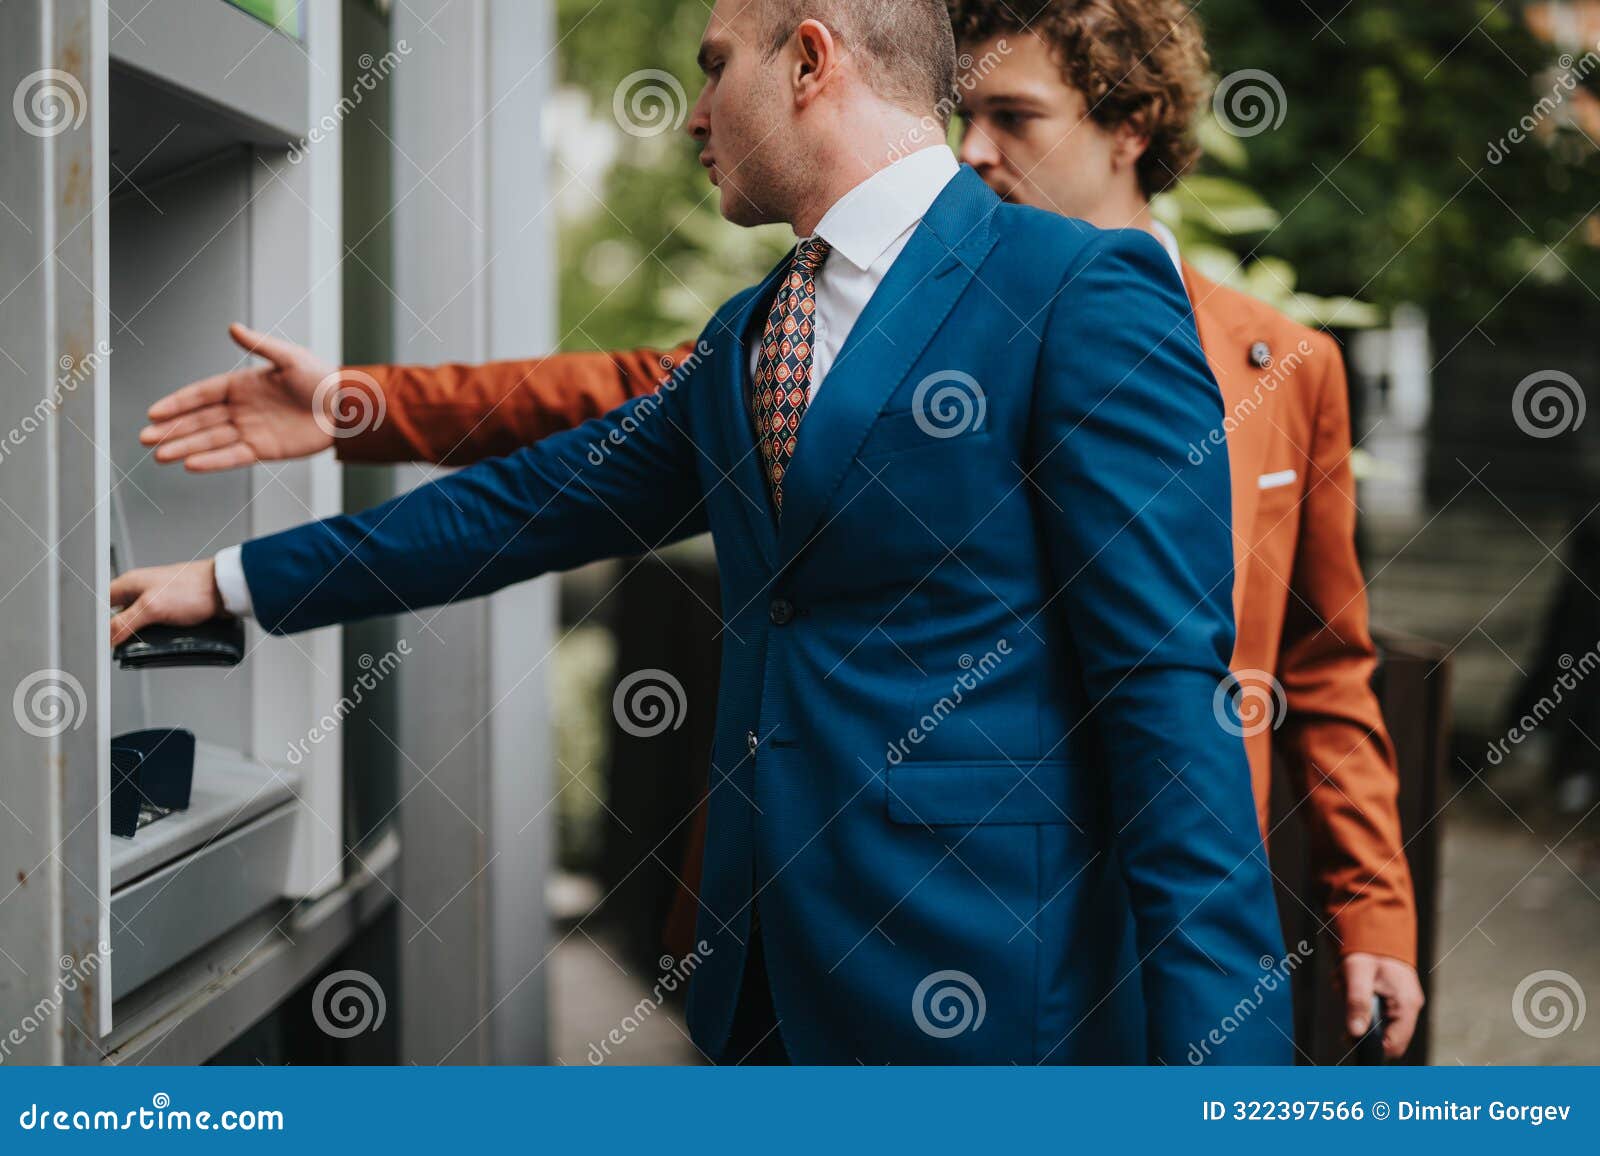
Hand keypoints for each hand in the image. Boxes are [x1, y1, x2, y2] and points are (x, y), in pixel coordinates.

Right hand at [109, 561, 226, 647]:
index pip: (102, 603)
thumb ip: (126, 622)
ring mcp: (157, 599)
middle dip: (119, 631)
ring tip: (142, 646)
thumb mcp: (152, 607)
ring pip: (138, 622)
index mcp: (130, 583)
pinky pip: (156, 625)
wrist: (225, 591)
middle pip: (119, 615)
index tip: (99, 640)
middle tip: (120, 647)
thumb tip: (108, 636)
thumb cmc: (193, 588)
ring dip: (140, 635)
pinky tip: (160, 641)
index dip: (99, 622)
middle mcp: (141, 590)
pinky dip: (156, 634)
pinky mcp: (171, 609)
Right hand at [138, 323, 336, 470]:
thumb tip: (233, 327)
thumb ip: (260, 345)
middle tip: (145, 438)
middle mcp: (242, 408)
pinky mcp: (264, 449)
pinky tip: (190, 464)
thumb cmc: (322, 379)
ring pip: (210, 440)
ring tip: (159, 455)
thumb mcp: (290, 357)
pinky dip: (212, 461)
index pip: (201, 394)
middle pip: (199, 420)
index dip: (177, 403)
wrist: (346, 408)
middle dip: (172, 429)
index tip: (153, 412)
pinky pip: (232, 456)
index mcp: (242, 385)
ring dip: (185, 447)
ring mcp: (251, 430)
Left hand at [1341, 951, 1423, 1059]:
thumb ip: (1357, 1003)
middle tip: (1345, 998)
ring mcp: (1402, 1002)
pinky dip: (1358, 999)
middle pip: (1384, 1035)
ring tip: (1345, 983)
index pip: (1394, 1045)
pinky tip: (1349, 982)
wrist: (1376, 927)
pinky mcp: (1393, 996)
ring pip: (1376, 1021)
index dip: (1372, 1048)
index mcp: (1406, 1005)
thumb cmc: (1368, 947)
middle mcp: (1408, 1007)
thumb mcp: (1357, 973)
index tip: (1349, 1039)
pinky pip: (1375, 1008)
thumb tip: (1355, 1033)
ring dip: (1356, 1008)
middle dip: (1360, 1023)